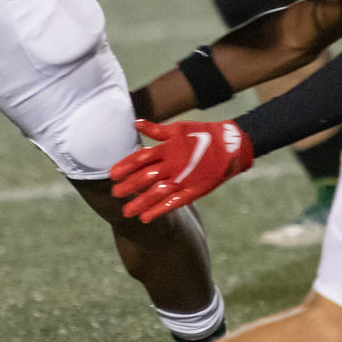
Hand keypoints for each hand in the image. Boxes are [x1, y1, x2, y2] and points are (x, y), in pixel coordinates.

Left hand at [110, 118, 253, 222]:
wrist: (230, 146)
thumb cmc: (202, 134)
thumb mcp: (178, 128)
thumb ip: (156, 130)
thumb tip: (136, 123)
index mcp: (168, 148)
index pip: (141, 158)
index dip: (125, 167)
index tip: (111, 175)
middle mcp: (173, 165)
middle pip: (146, 177)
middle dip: (129, 186)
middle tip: (115, 194)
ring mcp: (184, 179)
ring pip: (157, 193)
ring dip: (141, 203)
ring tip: (127, 212)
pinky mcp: (194, 191)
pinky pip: (174, 202)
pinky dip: (160, 210)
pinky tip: (146, 217)